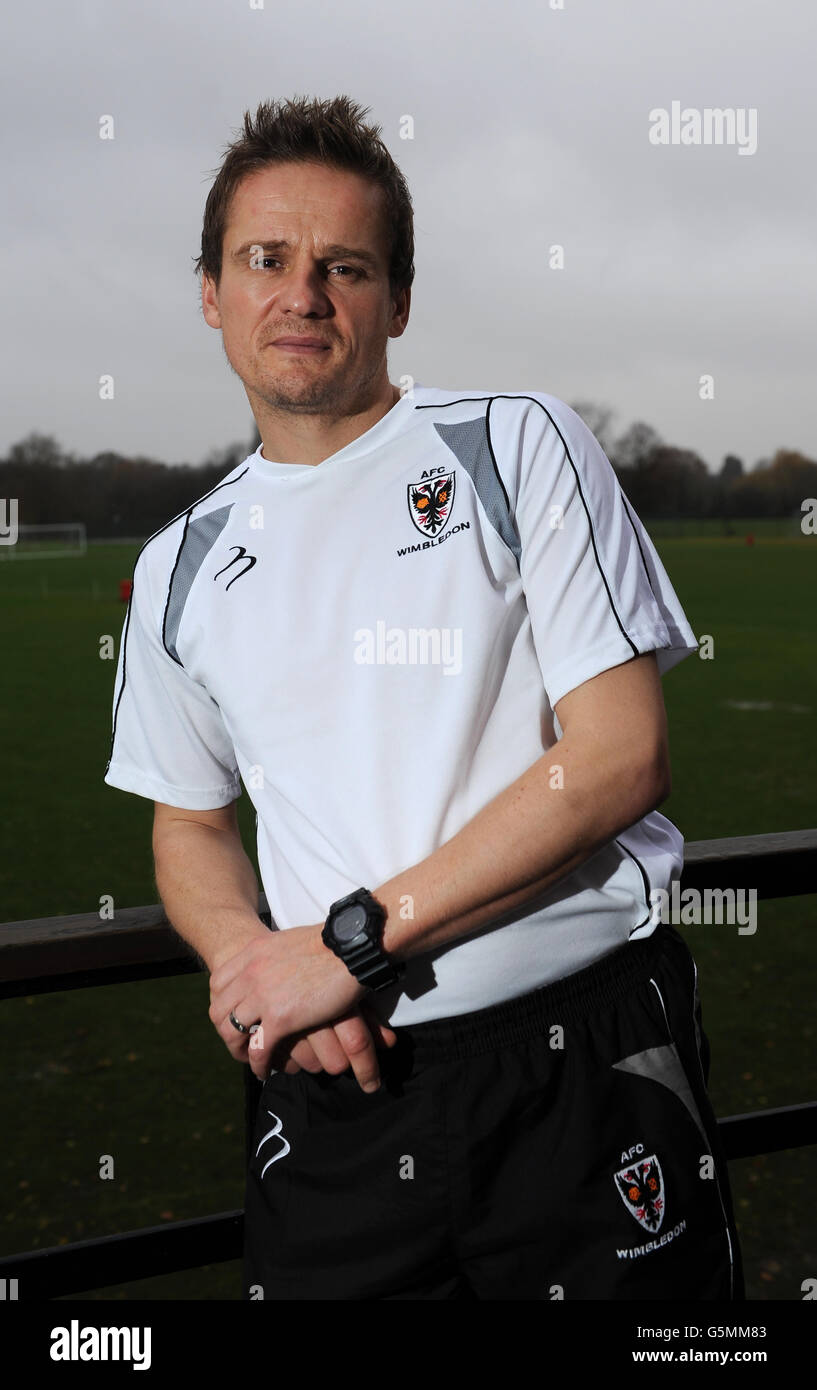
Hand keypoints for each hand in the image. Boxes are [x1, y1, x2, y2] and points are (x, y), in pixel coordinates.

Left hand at [209, 923, 394, 1084]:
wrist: (350, 947)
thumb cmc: (331, 943)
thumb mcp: (290, 942)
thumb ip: (276, 956)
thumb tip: (280, 966)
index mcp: (253, 953)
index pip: (218, 982)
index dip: (221, 1001)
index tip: (231, 1013)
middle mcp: (251, 973)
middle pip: (219, 1010)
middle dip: (224, 1029)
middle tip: (237, 1041)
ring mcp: (263, 996)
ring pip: (233, 1032)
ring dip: (238, 1050)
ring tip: (249, 1059)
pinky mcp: (281, 1018)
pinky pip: (259, 1049)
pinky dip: (258, 1064)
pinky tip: (264, 1070)